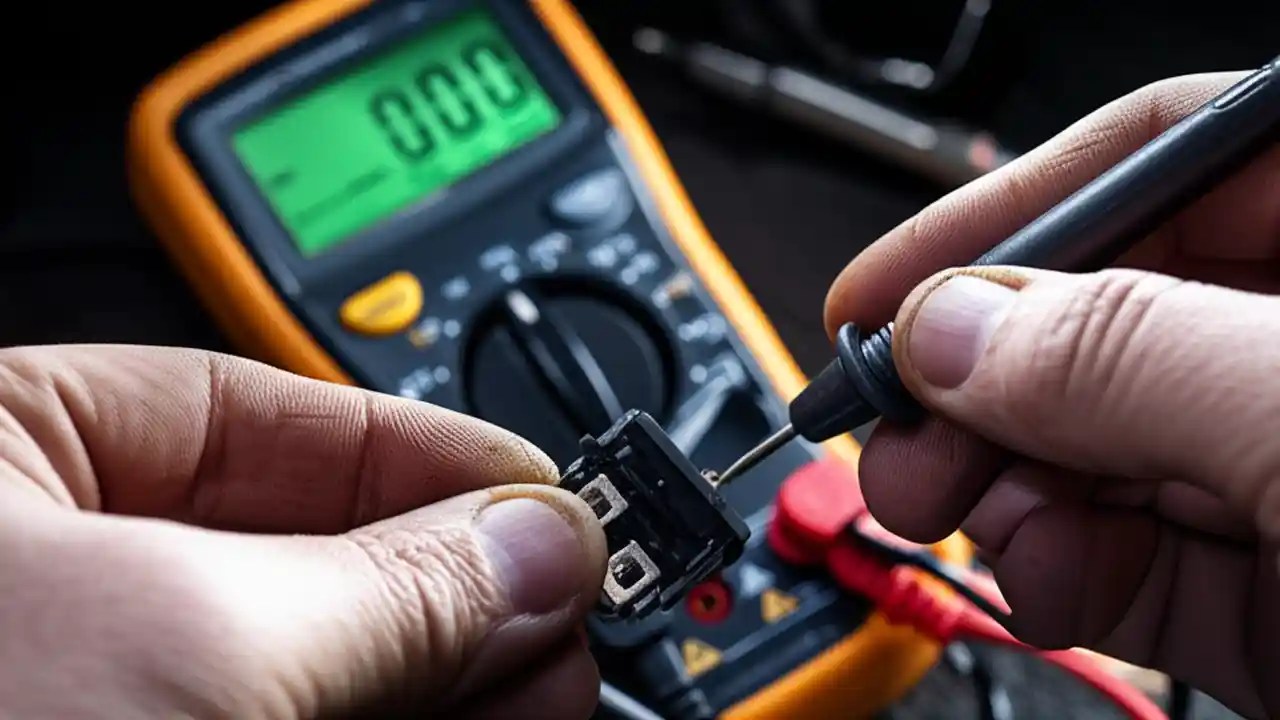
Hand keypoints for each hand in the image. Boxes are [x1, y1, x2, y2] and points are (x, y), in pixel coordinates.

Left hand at [0, 346, 605, 718]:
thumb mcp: (188, 648)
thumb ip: (386, 586)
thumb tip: (532, 542)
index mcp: (3, 459)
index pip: (262, 419)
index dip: (425, 456)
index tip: (545, 501)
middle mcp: (49, 576)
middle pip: (310, 547)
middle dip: (455, 579)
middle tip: (565, 604)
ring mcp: (97, 689)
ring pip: (319, 659)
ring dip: (450, 671)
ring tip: (548, 684)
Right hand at [825, 71, 1279, 718]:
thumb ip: (1131, 356)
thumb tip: (952, 335)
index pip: (1153, 156)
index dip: (1001, 213)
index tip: (878, 293)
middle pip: (1094, 315)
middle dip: (976, 380)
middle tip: (902, 429)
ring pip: (1084, 444)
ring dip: (997, 487)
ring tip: (963, 515)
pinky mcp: (1271, 586)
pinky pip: (1120, 553)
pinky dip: (1055, 569)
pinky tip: (1048, 578)